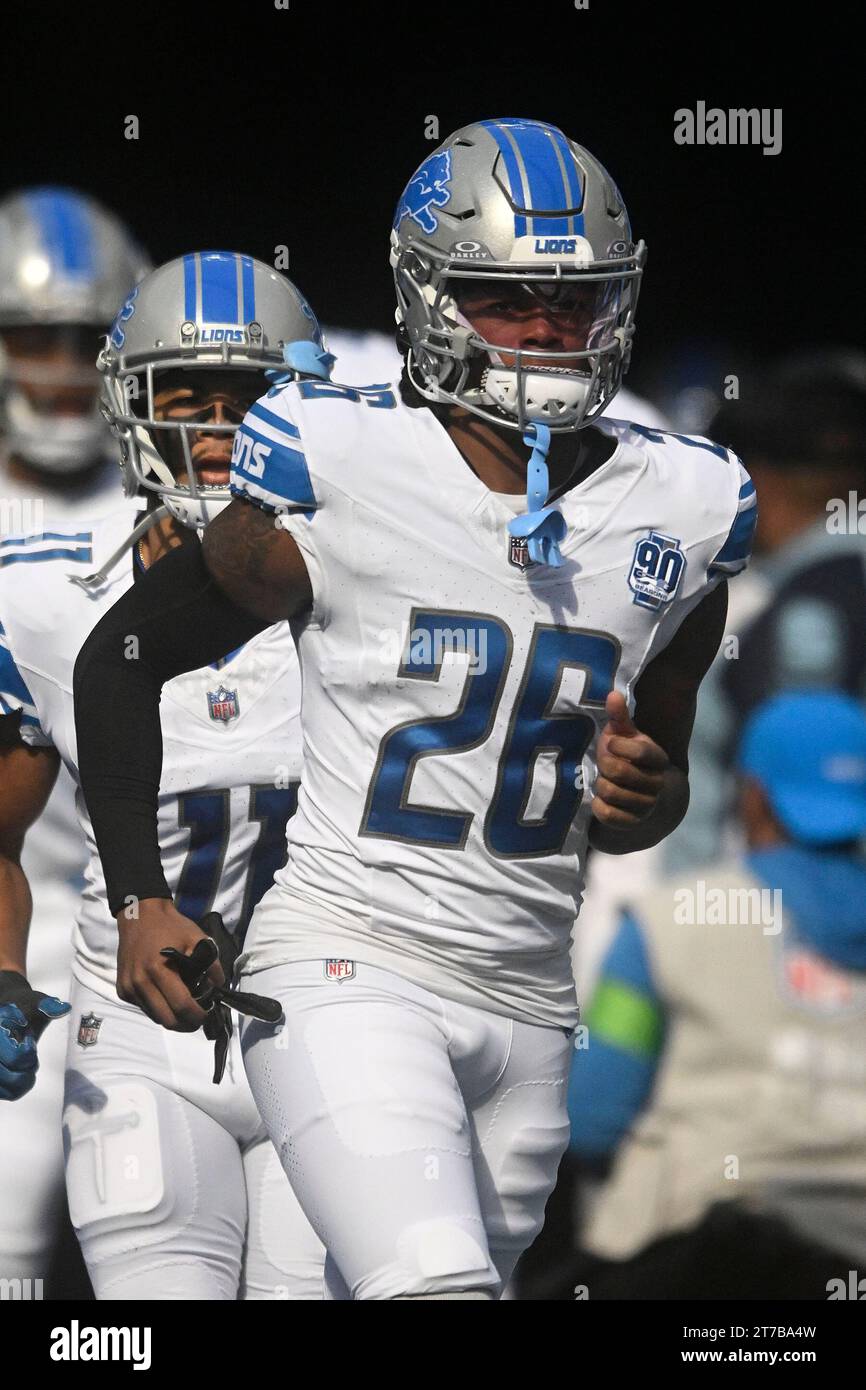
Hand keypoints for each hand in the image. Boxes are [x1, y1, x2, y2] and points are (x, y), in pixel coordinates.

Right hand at [0, 971, 70, 1100]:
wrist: (7, 1016)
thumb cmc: (23, 1010)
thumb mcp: (36, 1003)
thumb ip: (48, 1005)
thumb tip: (63, 1008)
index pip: (18, 1058)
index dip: (28, 1054)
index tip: (29, 1040)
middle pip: (10, 1077)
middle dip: (26, 1068)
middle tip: (28, 1055)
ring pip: (8, 1089)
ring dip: (23, 1079)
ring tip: (24, 1063)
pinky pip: (6, 1094)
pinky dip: (18, 1088)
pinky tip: (20, 1072)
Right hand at [116, 898, 223, 1031]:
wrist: (139, 915)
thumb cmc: (170, 926)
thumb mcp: (197, 938)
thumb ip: (211, 964)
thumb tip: (218, 987)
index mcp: (159, 969)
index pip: (181, 1006)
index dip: (197, 1016)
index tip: (207, 1015)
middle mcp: (140, 982)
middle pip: (167, 1020)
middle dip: (186, 1024)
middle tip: (197, 1017)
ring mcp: (128, 988)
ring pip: (155, 1017)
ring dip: (171, 1017)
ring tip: (183, 1006)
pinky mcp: (122, 989)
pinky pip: (144, 1008)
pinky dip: (157, 1008)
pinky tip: (165, 995)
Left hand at [591, 691, 669, 828]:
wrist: (633, 792)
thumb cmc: (624, 756)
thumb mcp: (623, 735)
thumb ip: (619, 716)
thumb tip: (613, 694)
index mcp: (659, 759)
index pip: (641, 751)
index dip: (620, 746)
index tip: (611, 744)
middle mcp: (658, 783)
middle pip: (620, 772)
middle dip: (605, 765)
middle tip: (605, 764)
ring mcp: (647, 805)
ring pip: (611, 792)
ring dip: (601, 785)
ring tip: (604, 781)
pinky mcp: (634, 822)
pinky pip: (608, 814)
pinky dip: (598, 805)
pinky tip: (600, 799)